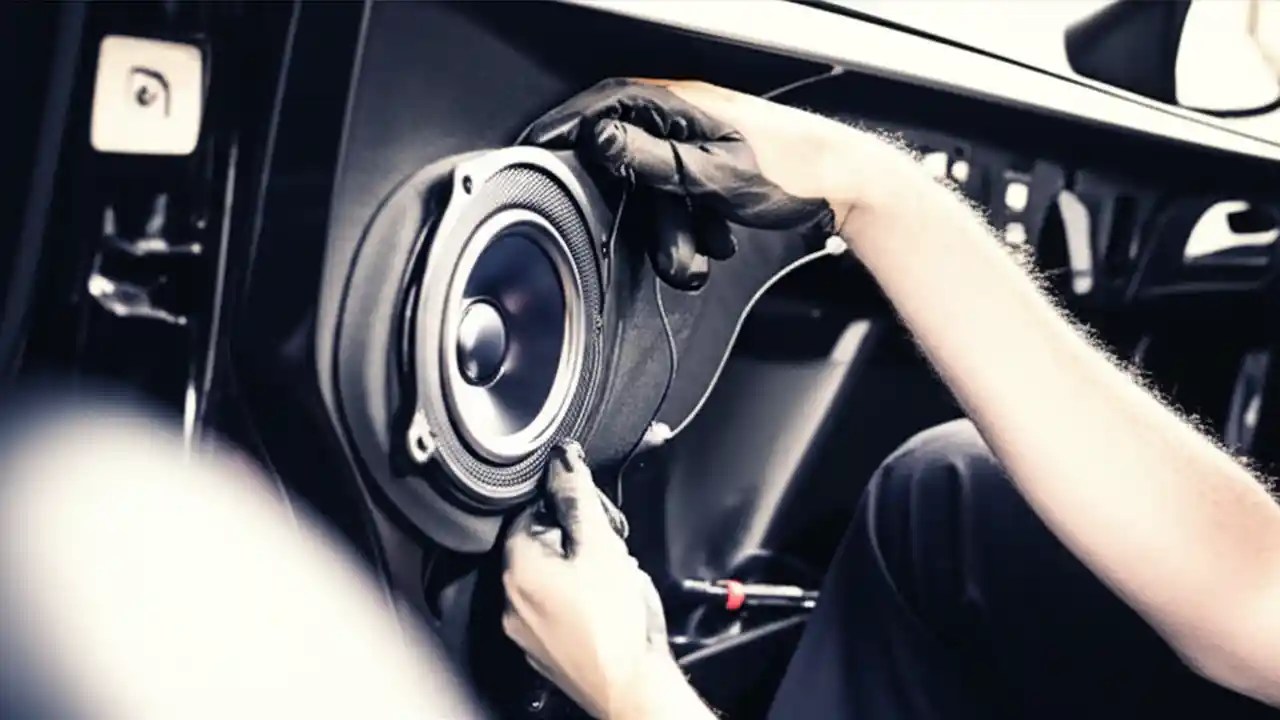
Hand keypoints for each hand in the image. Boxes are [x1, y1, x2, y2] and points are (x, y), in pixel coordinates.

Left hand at [502, 441, 696, 718]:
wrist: (631, 686)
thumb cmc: (617, 621)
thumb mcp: (602, 545)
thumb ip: (577, 497)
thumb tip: (562, 459)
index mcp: (517, 567)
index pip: (528, 512)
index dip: (565, 509)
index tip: (592, 520)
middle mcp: (508, 600)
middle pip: (536, 546)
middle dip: (571, 542)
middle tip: (605, 553)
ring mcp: (522, 629)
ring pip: (544, 579)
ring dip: (572, 572)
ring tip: (606, 583)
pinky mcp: (539, 650)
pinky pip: (550, 610)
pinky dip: (572, 602)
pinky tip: (600, 610)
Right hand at [523, 78, 858, 288]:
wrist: (849, 183)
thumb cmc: (795, 169)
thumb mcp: (712, 172)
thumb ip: (650, 160)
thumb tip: (598, 141)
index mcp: (682, 103)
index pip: (605, 104)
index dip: (566, 125)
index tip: (537, 145)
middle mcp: (689, 115)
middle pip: (631, 154)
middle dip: (633, 202)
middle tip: (622, 231)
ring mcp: (704, 139)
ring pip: (661, 183)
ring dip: (671, 224)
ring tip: (693, 255)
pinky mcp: (719, 163)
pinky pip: (685, 192)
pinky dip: (693, 221)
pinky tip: (714, 241)